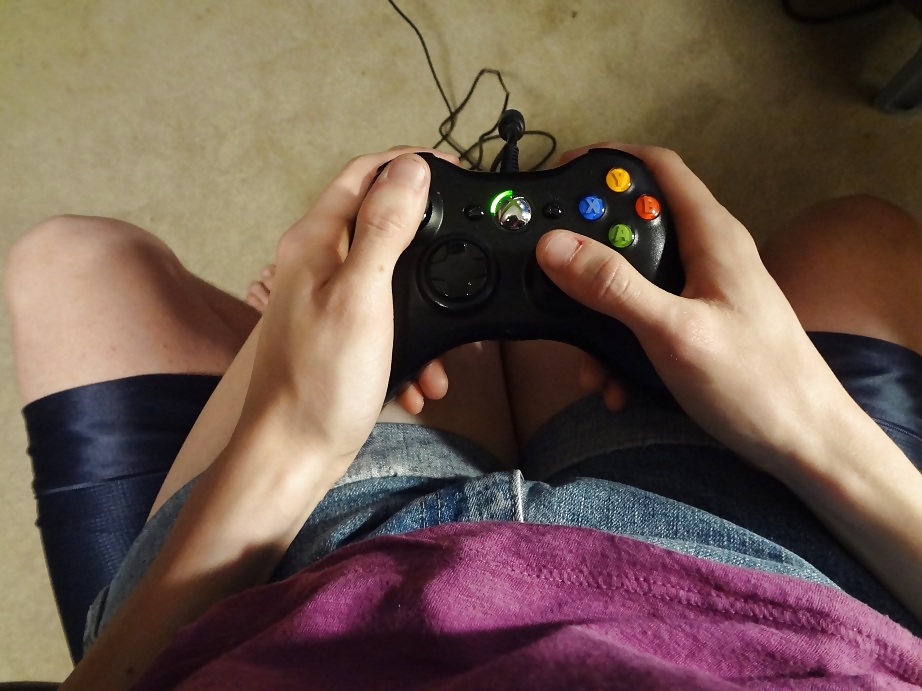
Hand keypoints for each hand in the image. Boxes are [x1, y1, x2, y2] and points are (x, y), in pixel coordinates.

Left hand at [236, 149, 451, 476]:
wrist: (293, 456)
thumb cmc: (318, 383)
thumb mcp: (363, 297)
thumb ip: (386, 228)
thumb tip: (409, 170)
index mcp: (314, 242)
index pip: (362, 174)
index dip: (408, 163)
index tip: (453, 171)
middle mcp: (315, 264)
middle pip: (381, 224)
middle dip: (428, 245)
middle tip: (464, 255)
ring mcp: (325, 300)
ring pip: (391, 280)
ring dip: (425, 309)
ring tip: (445, 354)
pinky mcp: (337, 333)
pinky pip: (386, 321)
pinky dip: (411, 345)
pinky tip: (421, 379)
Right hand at [536, 143, 855, 473]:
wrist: (805, 444)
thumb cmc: (754, 382)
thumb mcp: (673, 332)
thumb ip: (613, 287)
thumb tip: (554, 245)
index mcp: (711, 236)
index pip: (658, 168)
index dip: (608, 160)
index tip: (560, 177)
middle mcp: (707, 255)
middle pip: (634, 230)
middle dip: (590, 260)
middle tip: (553, 283)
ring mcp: (703, 294)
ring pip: (634, 286)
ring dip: (602, 321)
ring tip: (590, 367)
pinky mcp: (698, 329)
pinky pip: (645, 323)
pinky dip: (623, 350)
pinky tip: (615, 386)